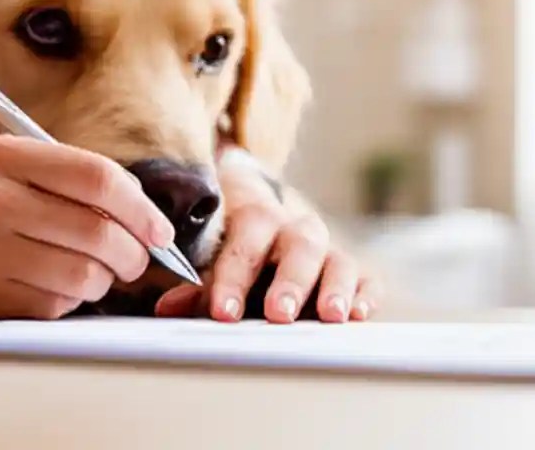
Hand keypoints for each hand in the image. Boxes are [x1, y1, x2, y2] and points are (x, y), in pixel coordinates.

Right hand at [0, 135, 173, 321]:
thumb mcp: (7, 165)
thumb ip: (71, 179)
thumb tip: (145, 216)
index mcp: (5, 157)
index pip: (97, 179)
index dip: (142, 209)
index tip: (160, 230)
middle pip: (97, 234)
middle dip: (133, 254)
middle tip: (136, 260)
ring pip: (81, 276)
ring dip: (103, 281)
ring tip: (93, 273)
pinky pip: (52, 306)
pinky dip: (69, 301)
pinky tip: (55, 287)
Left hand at [154, 147, 382, 323]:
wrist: (267, 218)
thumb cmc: (238, 252)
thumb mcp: (214, 262)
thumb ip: (196, 288)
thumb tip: (167, 308)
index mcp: (256, 220)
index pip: (247, 238)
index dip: (234, 275)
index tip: (224, 312)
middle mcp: (296, 230)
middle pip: (299, 244)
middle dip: (289, 279)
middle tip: (279, 312)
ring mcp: (328, 249)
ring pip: (337, 259)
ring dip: (334, 287)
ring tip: (330, 316)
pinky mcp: (355, 271)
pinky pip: (367, 277)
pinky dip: (366, 295)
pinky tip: (360, 315)